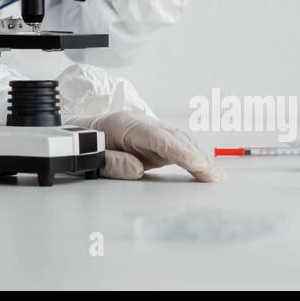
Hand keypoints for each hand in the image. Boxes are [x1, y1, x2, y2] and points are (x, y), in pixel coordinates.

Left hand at [76, 111, 224, 181]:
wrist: (83, 134)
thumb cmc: (87, 146)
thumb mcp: (92, 156)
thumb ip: (113, 162)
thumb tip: (137, 169)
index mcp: (126, 125)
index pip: (158, 138)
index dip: (179, 151)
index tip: (197, 164)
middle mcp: (144, 124)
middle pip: (175, 137)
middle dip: (196, 156)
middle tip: (214, 175)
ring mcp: (152, 131)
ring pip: (181, 140)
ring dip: (199, 157)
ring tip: (216, 176)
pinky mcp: (157, 141)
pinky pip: (179, 146)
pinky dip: (194, 157)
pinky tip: (207, 169)